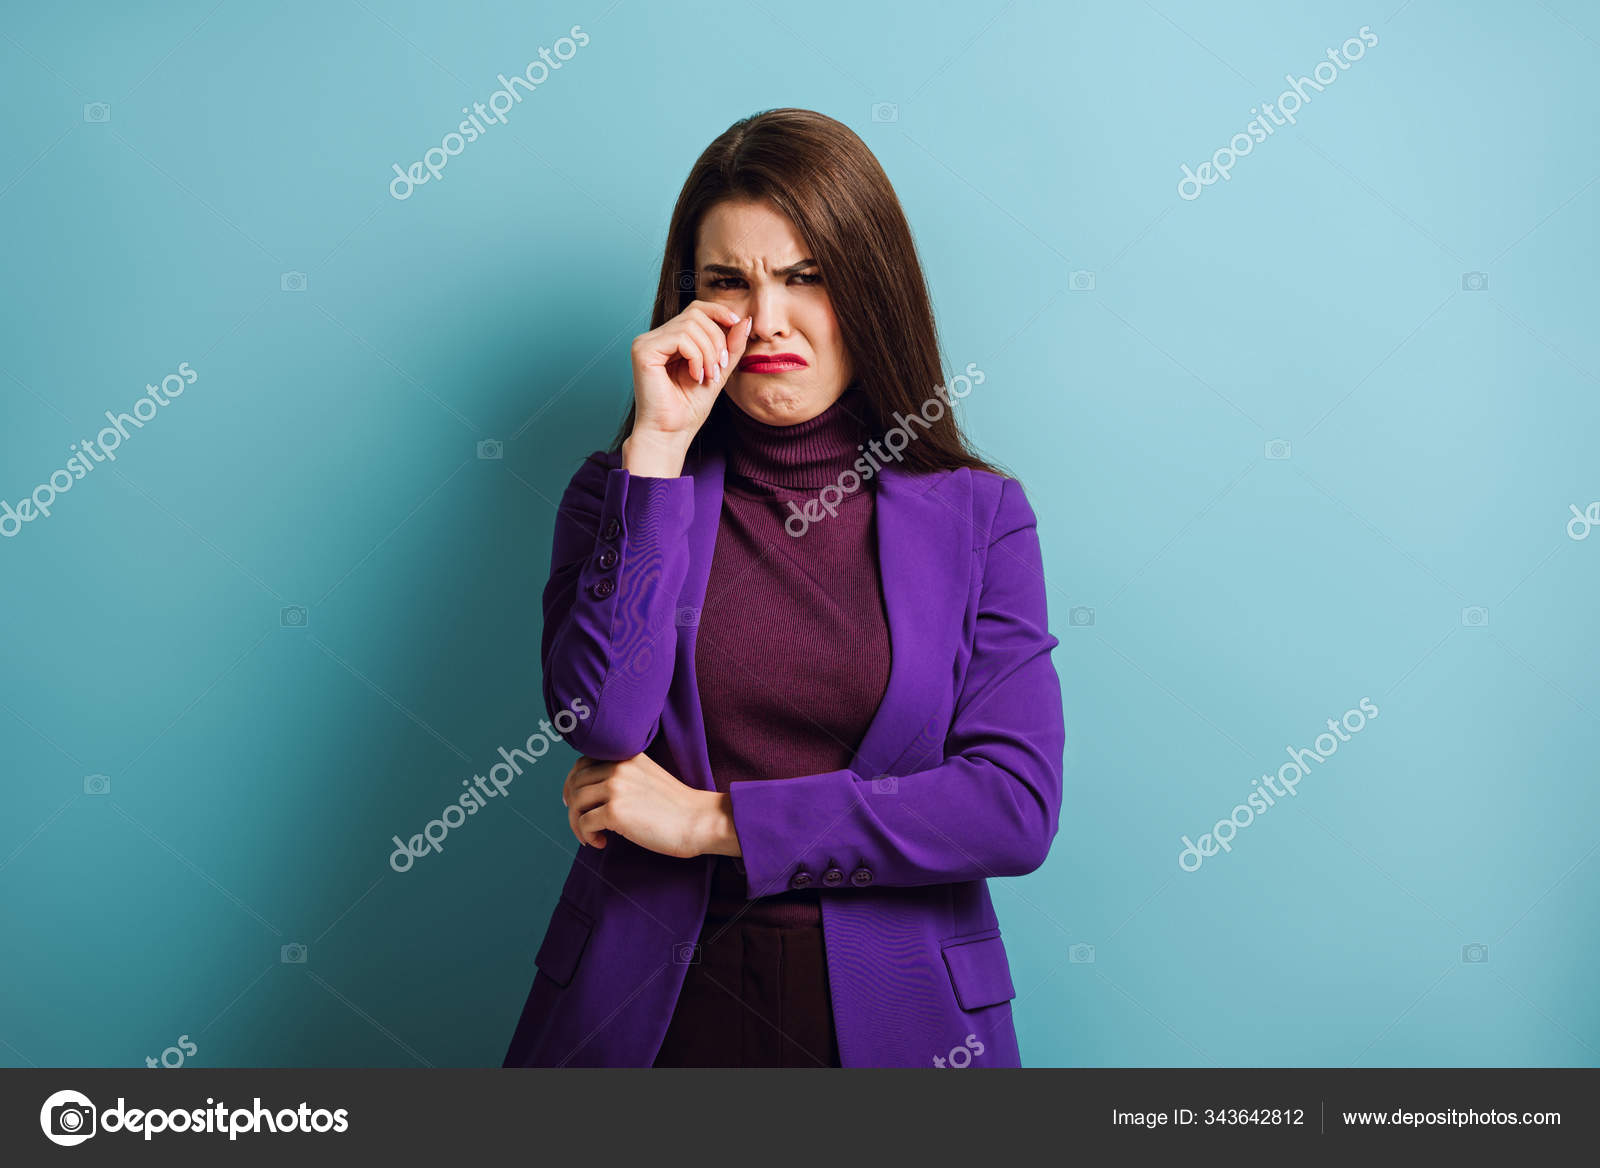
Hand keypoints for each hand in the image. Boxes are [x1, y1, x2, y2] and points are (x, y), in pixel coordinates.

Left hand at [562, 752, 739, 858]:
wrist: (699, 821)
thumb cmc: (677, 807)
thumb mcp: (648, 777)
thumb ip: (624, 776)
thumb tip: (589, 793)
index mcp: (627, 757)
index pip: (584, 762)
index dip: (574, 782)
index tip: (573, 800)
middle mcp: (618, 767)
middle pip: (575, 782)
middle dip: (571, 805)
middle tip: (579, 823)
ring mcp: (616, 788)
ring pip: (576, 803)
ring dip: (577, 823)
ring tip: (591, 837)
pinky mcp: (615, 811)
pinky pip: (584, 823)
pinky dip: (587, 836)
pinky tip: (601, 843)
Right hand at [625, 301, 753, 474]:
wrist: (671, 433)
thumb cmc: (689, 408)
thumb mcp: (719, 370)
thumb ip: (730, 346)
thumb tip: (744, 319)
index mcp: (670, 340)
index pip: (696, 309)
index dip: (719, 312)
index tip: (737, 326)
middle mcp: (655, 337)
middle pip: (696, 314)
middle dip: (717, 339)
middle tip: (720, 367)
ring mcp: (646, 342)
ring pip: (690, 325)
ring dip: (709, 352)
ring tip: (708, 376)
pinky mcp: (643, 350)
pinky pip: (680, 338)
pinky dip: (696, 357)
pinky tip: (695, 376)